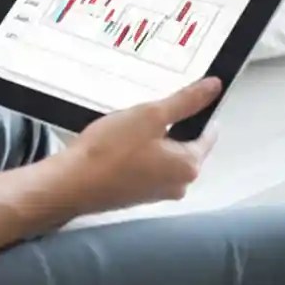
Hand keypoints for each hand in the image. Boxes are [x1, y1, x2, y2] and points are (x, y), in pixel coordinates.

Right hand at [59, 77, 221, 215]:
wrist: (70, 184)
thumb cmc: (110, 151)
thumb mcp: (151, 115)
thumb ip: (186, 101)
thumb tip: (214, 87)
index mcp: (189, 166)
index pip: (209, 135)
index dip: (201, 113)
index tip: (186, 98)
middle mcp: (179, 185)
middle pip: (186, 147)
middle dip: (172, 127)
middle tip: (148, 112)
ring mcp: (157, 194)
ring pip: (165, 157)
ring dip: (153, 141)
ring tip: (130, 127)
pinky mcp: (137, 196)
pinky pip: (147, 169)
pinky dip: (139, 155)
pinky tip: (119, 145)